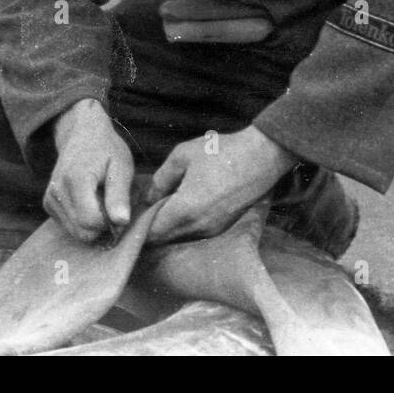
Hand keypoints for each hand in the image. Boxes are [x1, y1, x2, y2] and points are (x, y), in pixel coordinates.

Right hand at [44, 98, 133, 241]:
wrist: (82, 133)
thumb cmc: (107, 150)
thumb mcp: (121, 166)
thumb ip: (120, 195)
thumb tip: (121, 222)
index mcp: (76, 180)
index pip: (92, 222)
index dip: (110, 221)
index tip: (118, 206)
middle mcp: (57, 191)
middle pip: (83, 231)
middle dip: (102, 225)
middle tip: (110, 202)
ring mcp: (50, 198)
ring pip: (76, 232)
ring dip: (92, 223)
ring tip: (99, 198)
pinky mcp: (48, 203)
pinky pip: (69, 227)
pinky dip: (82, 220)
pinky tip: (88, 200)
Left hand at [145, 126, 297, 243]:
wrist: (262, 157)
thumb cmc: (221, 152)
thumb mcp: (183, 156)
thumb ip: (160, 179)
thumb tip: (147, 198)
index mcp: (184, 211)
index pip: (151, 234)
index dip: (138, 228)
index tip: (131, 217)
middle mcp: (198, 228)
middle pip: (165, 239)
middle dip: (152, 229)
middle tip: (144, 211)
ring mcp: (213, 230)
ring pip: (181, 238)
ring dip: (169, 228)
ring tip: (163, 207)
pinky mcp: (224, 228)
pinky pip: (196, 233)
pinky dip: (185, 226)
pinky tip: (184, 207)